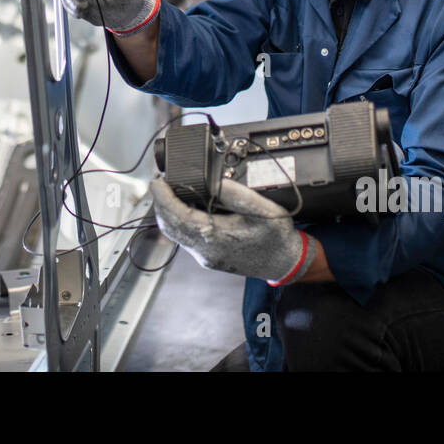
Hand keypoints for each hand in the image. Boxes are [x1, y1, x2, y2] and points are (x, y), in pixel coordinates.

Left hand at [150, 178, 314, 284]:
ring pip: (175, 234)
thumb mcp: (262, 208)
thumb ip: (235, 193)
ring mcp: (206, 256)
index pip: (177, 216)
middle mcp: (206, 250)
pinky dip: (180, 221)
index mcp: (216, 237)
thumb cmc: (276, 237)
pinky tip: (187, 207)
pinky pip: (185, 238)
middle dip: (160, 204)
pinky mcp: (208, 258)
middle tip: (161, 183)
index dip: (163, 198)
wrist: (285, 262)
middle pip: (169, 227)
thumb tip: (213, 181)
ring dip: (168, 213)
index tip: (157, 182)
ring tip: (171, 192)